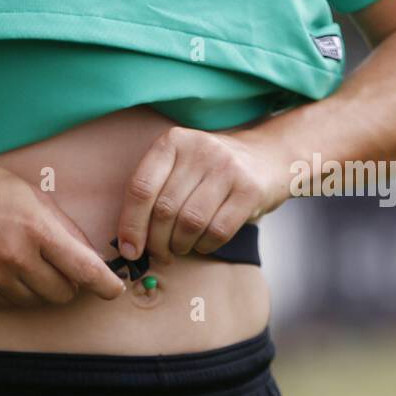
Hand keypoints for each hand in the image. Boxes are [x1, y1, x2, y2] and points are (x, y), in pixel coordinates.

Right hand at [0, 152, 126, 308]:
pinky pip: (11, 302)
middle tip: (62, 264)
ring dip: (43, 288)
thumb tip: (89, 256)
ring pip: (38, 301)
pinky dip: (18, 291)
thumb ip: (65, 228)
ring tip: (30, 260)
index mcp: (37, 229)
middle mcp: (16, 257)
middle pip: (63, 293)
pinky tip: (8, 266)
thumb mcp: (34, 195)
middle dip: (71, 283)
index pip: (83, 269)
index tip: (115, 289)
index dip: (105, 284)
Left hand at [115, 126, 285, 264]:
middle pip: (165, 209)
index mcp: (172, 141)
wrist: (266, 156)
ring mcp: (227, 168)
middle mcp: (199, 150)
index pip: (141, 187)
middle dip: (156, 241)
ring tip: (179, 248)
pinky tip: (202, 243)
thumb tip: (128, 242)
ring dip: (180, 245)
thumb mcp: (179, 165)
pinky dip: (204, 246)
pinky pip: (217, 231)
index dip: (131, 224)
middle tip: (158, 253)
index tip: (129, 250)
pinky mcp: (249, 190)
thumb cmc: (209, 170)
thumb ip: (154, 192)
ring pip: (190, 222)